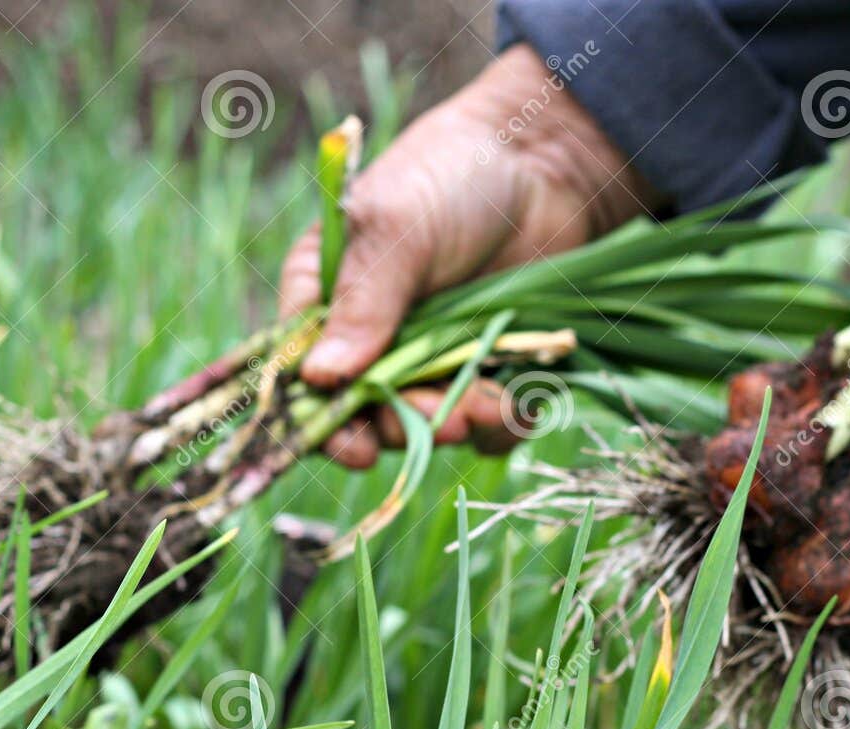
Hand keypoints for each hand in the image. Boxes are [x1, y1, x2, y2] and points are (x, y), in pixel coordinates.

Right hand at [279, 45, 655, 468]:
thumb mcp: (397, 226)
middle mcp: (368, 335)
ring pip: (428, 423)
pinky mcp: (480, 367)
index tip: (358, 445)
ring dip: (458, 424)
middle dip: (405, 422)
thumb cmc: (452, 173)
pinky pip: (484, 421)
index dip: (324, 419)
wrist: (547, 163)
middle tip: (446, 419)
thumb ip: (363, 300)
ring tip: (491, 404)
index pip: (303, 375)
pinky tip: (520, 400)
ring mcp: (426, 356)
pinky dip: (503, 421)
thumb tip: (320, 376)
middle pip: (366, 412)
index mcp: (323, 295)